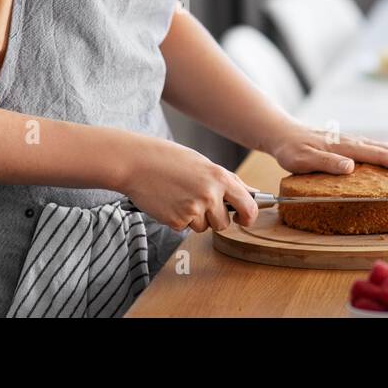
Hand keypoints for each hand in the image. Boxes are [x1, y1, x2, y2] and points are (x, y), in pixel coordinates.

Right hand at [118, 132, 260, 232]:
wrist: (136, 163)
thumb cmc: (169, 159)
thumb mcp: (203, 164)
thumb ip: (227, 180)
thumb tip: (251, 193)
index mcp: (220, 177)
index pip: (249, 206)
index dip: (248, 216)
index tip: (243, 218)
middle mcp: (210, 194)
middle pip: (224, 223)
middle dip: (216, 219)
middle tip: (202, 206)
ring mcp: (194, 209)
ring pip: (204, 227)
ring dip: (195, 218)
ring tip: (180, 197)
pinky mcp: (177, 221)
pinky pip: (185, 227)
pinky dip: (178, 219)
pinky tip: (169, 202)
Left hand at [265, 124, 387, 177]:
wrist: (286, 134)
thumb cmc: (293, 150)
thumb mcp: (303, 160)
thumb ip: (326, 163)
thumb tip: (350, 167)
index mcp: (347, 147)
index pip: (380, 156)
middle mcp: (357, 143)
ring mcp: (358, 143)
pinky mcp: (357, 146)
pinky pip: (384, 150)